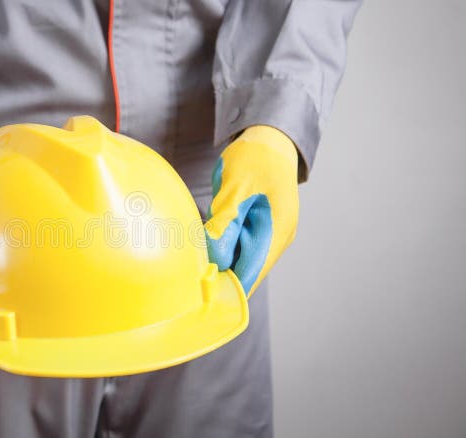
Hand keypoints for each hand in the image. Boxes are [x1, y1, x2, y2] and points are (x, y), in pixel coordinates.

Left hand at [204, 126, 298, 295]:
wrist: (269, 138)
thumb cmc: (255, 158)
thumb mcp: (237, 188)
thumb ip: (226, 223)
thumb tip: (215, 257)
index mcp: (277, 232)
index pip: (250, 274)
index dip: (225, 285)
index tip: (197, 289)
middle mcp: (276, 238)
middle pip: (242, 269)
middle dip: (217, 268)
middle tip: (188, 264)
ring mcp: (267, 233)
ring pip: (236, 257)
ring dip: (216, 252)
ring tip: (197, 242)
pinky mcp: (256, 227)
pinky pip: (235, 243)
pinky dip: (219, 240)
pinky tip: (206, 229)